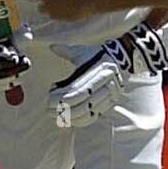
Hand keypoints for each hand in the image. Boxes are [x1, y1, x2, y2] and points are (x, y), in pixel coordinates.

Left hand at [47, 23, 167, 126]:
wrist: (118, 60)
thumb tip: (52, 47)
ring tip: (56, 115)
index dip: (64, 97)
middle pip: (85, 103)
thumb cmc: (96, 55)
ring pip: (89, 112)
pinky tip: (68, 121)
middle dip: (65, 109)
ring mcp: (111, 96)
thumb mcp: (83, 51)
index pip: (81, 90)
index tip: (49, 99)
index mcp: (103, 71)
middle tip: (49, 109)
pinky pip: (94, 117)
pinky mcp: (110, 104)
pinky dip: (80, 121)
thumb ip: (67, 50)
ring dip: (71, 117)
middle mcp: (110, 84)